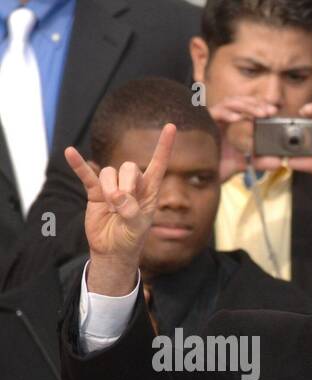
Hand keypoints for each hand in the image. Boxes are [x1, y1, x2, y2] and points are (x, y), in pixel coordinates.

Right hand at [66, 123, 175, 295]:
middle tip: (123, 203)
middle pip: (129, 167)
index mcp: (149, 192)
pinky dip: (78, 164)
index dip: (164, 147)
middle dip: (126, 183)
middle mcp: (132, 185)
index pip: (158, 164)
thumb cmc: (131, 239)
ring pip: (109, 172)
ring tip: (112, 206)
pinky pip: (86, 174)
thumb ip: (131, 211)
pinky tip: (69, 152)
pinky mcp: (95, 192)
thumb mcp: (137, 228)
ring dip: (110, 188)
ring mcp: (112, 187)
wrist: (113, 250)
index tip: (171, 126)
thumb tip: (117, 197)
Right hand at [209, 95, 285, 181]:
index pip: (245, 108)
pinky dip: (226, 113)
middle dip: (255, 104)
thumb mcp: (241, 164)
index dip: (258, 106)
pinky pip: (213, 112)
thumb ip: (259, 162)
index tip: (273, 111)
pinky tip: (237, 118)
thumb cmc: (214, 167)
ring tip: (260, 113)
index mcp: (230, 124)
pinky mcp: (201, 122)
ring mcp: (210, 118)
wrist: (193, 176)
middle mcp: (220, 118)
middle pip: (239, 102)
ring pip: (228, 102)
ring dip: (245, 106)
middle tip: (270, 111)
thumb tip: (279, 162)